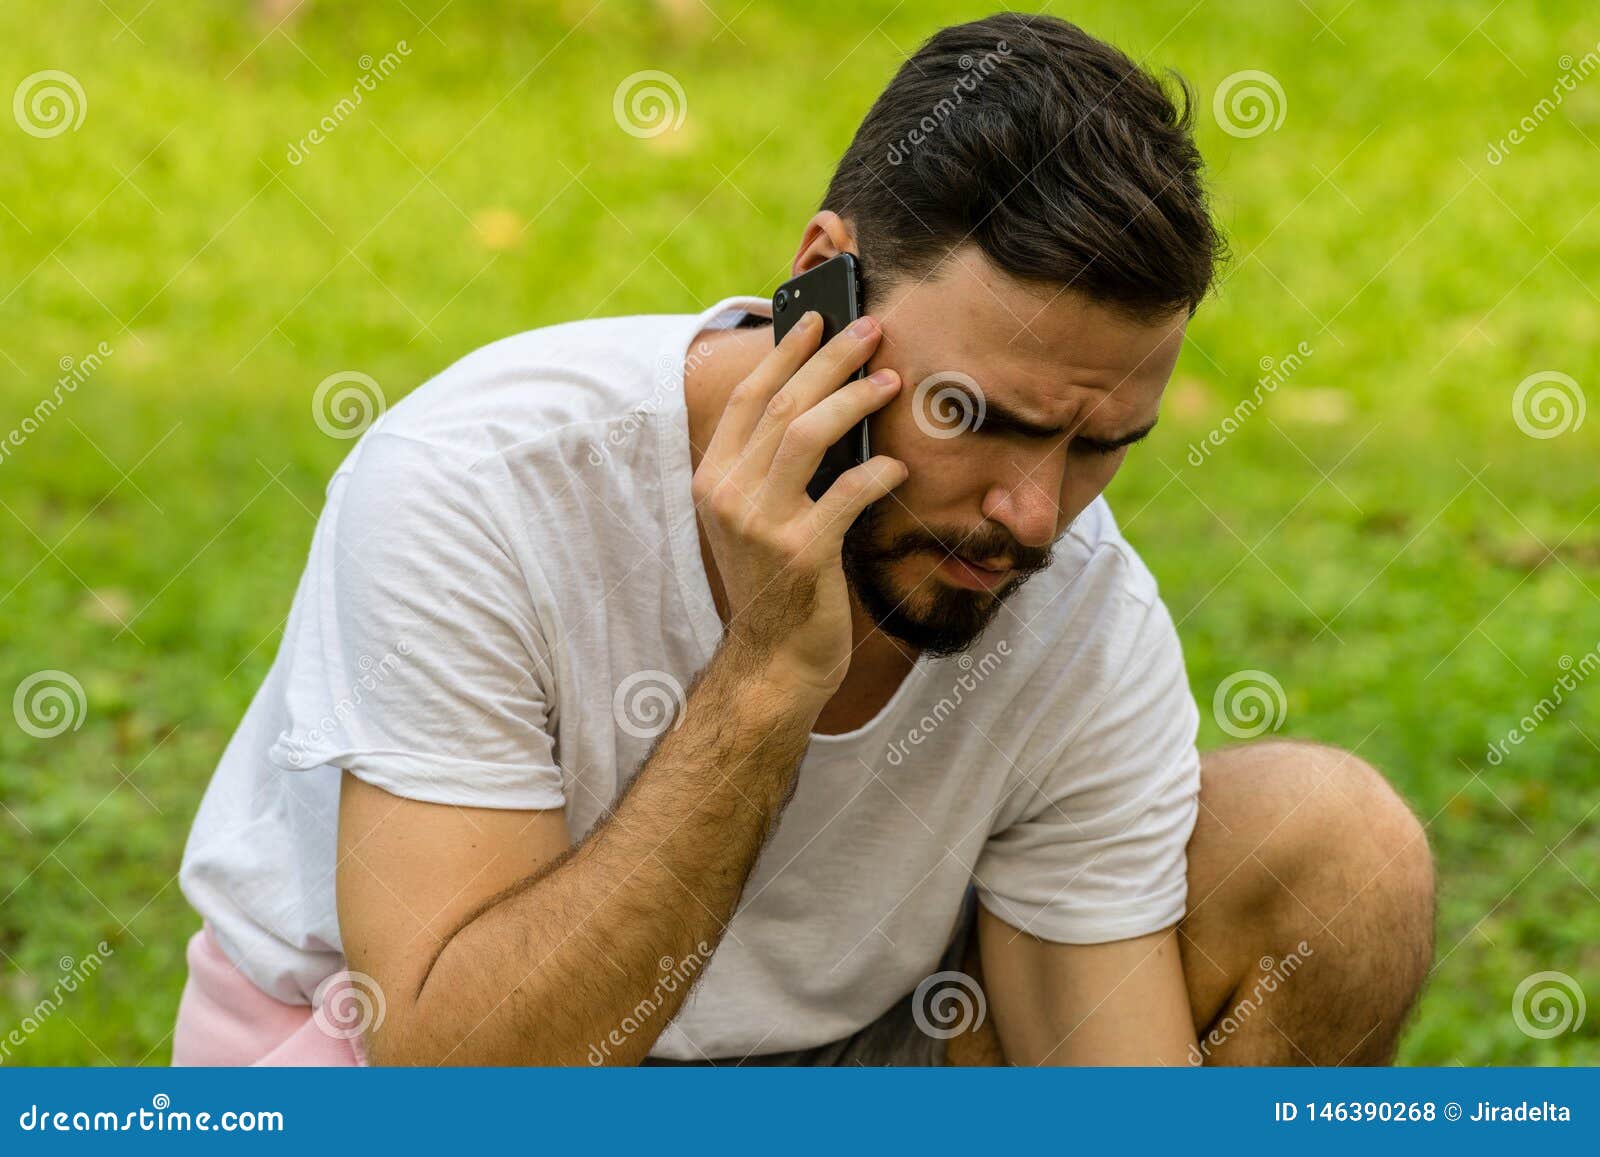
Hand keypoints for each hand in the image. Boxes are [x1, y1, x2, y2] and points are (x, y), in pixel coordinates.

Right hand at [690, 310, 906, 696]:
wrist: (774, 659)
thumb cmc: (779, 583)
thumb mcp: (758, 517)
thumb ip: (772, 466)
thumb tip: (821, 400)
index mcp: (713, 479)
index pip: (748, 398)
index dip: (784, 353)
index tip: (817, 319)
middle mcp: (727, 495)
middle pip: (781, 405)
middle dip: (829, 360)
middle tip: (871, 332)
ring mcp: (761, 524)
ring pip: (805, 434)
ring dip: (853, 399)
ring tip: (892, 381)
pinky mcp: (801, 553)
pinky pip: (845, 494)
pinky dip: (875, 473)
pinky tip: (898, 465)